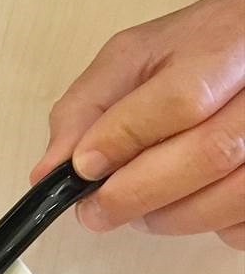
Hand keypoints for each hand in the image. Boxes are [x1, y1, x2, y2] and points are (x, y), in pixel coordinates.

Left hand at [31, 0, 244, 249]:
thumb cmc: (197, 51)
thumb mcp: (134, 58)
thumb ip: (87, 108)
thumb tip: (49, 172)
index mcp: (227, 45)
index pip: (180, 101)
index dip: (124, 142)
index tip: (84, 168)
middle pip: (208, 155)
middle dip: (135, 194)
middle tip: (96, 211)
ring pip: (230, 198)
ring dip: (168, 218)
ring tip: (139, 206)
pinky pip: (244, 225)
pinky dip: (208, 228)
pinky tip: (188, 202)